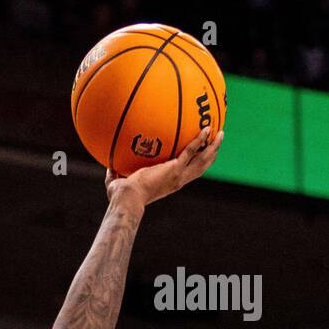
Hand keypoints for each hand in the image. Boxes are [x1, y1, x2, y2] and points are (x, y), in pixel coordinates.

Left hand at [106, 128, 223, 208]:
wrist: (127, 199)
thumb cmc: (121, 196)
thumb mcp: (119, 182)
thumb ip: (116, 174)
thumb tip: (108, 167)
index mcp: (170, 183)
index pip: (188, 173)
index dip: (196, 164)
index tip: (201, 155)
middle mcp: (178, 180)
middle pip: (201, 167)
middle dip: (211, 154)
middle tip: (217, 142)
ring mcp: (178, 175)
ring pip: (203, 160)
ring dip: (213, 146)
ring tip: (220, 133)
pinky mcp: (175, 169)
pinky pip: (191, 151)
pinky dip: (199, 140)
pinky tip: (206, 129)